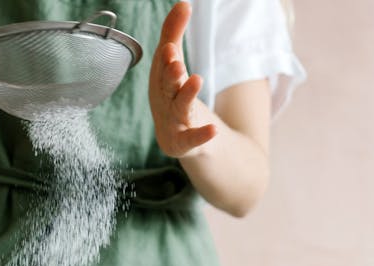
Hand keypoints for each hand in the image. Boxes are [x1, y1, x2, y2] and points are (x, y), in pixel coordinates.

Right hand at [149, 2, 216, 157]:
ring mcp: (173, 124)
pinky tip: (214, 130)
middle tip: (176, 62)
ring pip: (180, 109)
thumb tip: (183, 3)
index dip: (166, 58)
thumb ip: (174, 34)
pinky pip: (193, 140)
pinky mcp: (184, 144)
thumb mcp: (172, 65)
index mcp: (159, 82)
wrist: (179, 140)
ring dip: (186, 95)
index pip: (161, 68)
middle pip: (167, 87)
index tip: (170, 46)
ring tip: (196, 80)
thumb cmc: (172, 96)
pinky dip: (201, 135)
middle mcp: (164, 102)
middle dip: (171, 75)